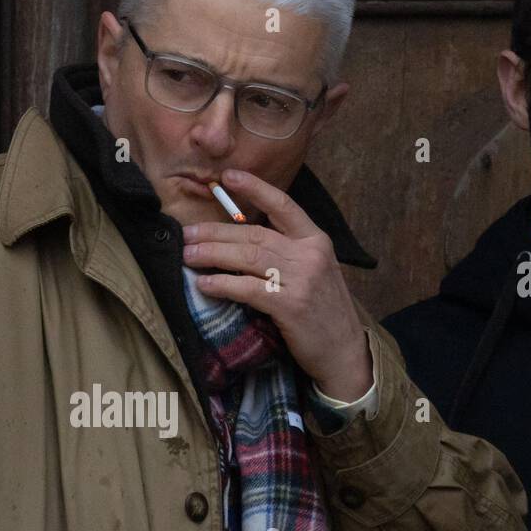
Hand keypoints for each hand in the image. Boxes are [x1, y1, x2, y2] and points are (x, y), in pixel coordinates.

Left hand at [181, 168, 371, 399]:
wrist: (344, 352)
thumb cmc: (322, 313)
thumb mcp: (314, 272)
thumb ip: (286, 253)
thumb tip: (240, 241)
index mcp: (316, 240)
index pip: (283, 205)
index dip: (255, 188)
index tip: (227, 177)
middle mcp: (310, 254)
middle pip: (254, 234)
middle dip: (216, 232)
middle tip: (186, 233)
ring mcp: (302, 279)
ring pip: (248, 257)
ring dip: (213, 255)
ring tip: (188, 255)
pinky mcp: (291, 306)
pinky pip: (248, 289)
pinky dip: (222, 285)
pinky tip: (204, 285)